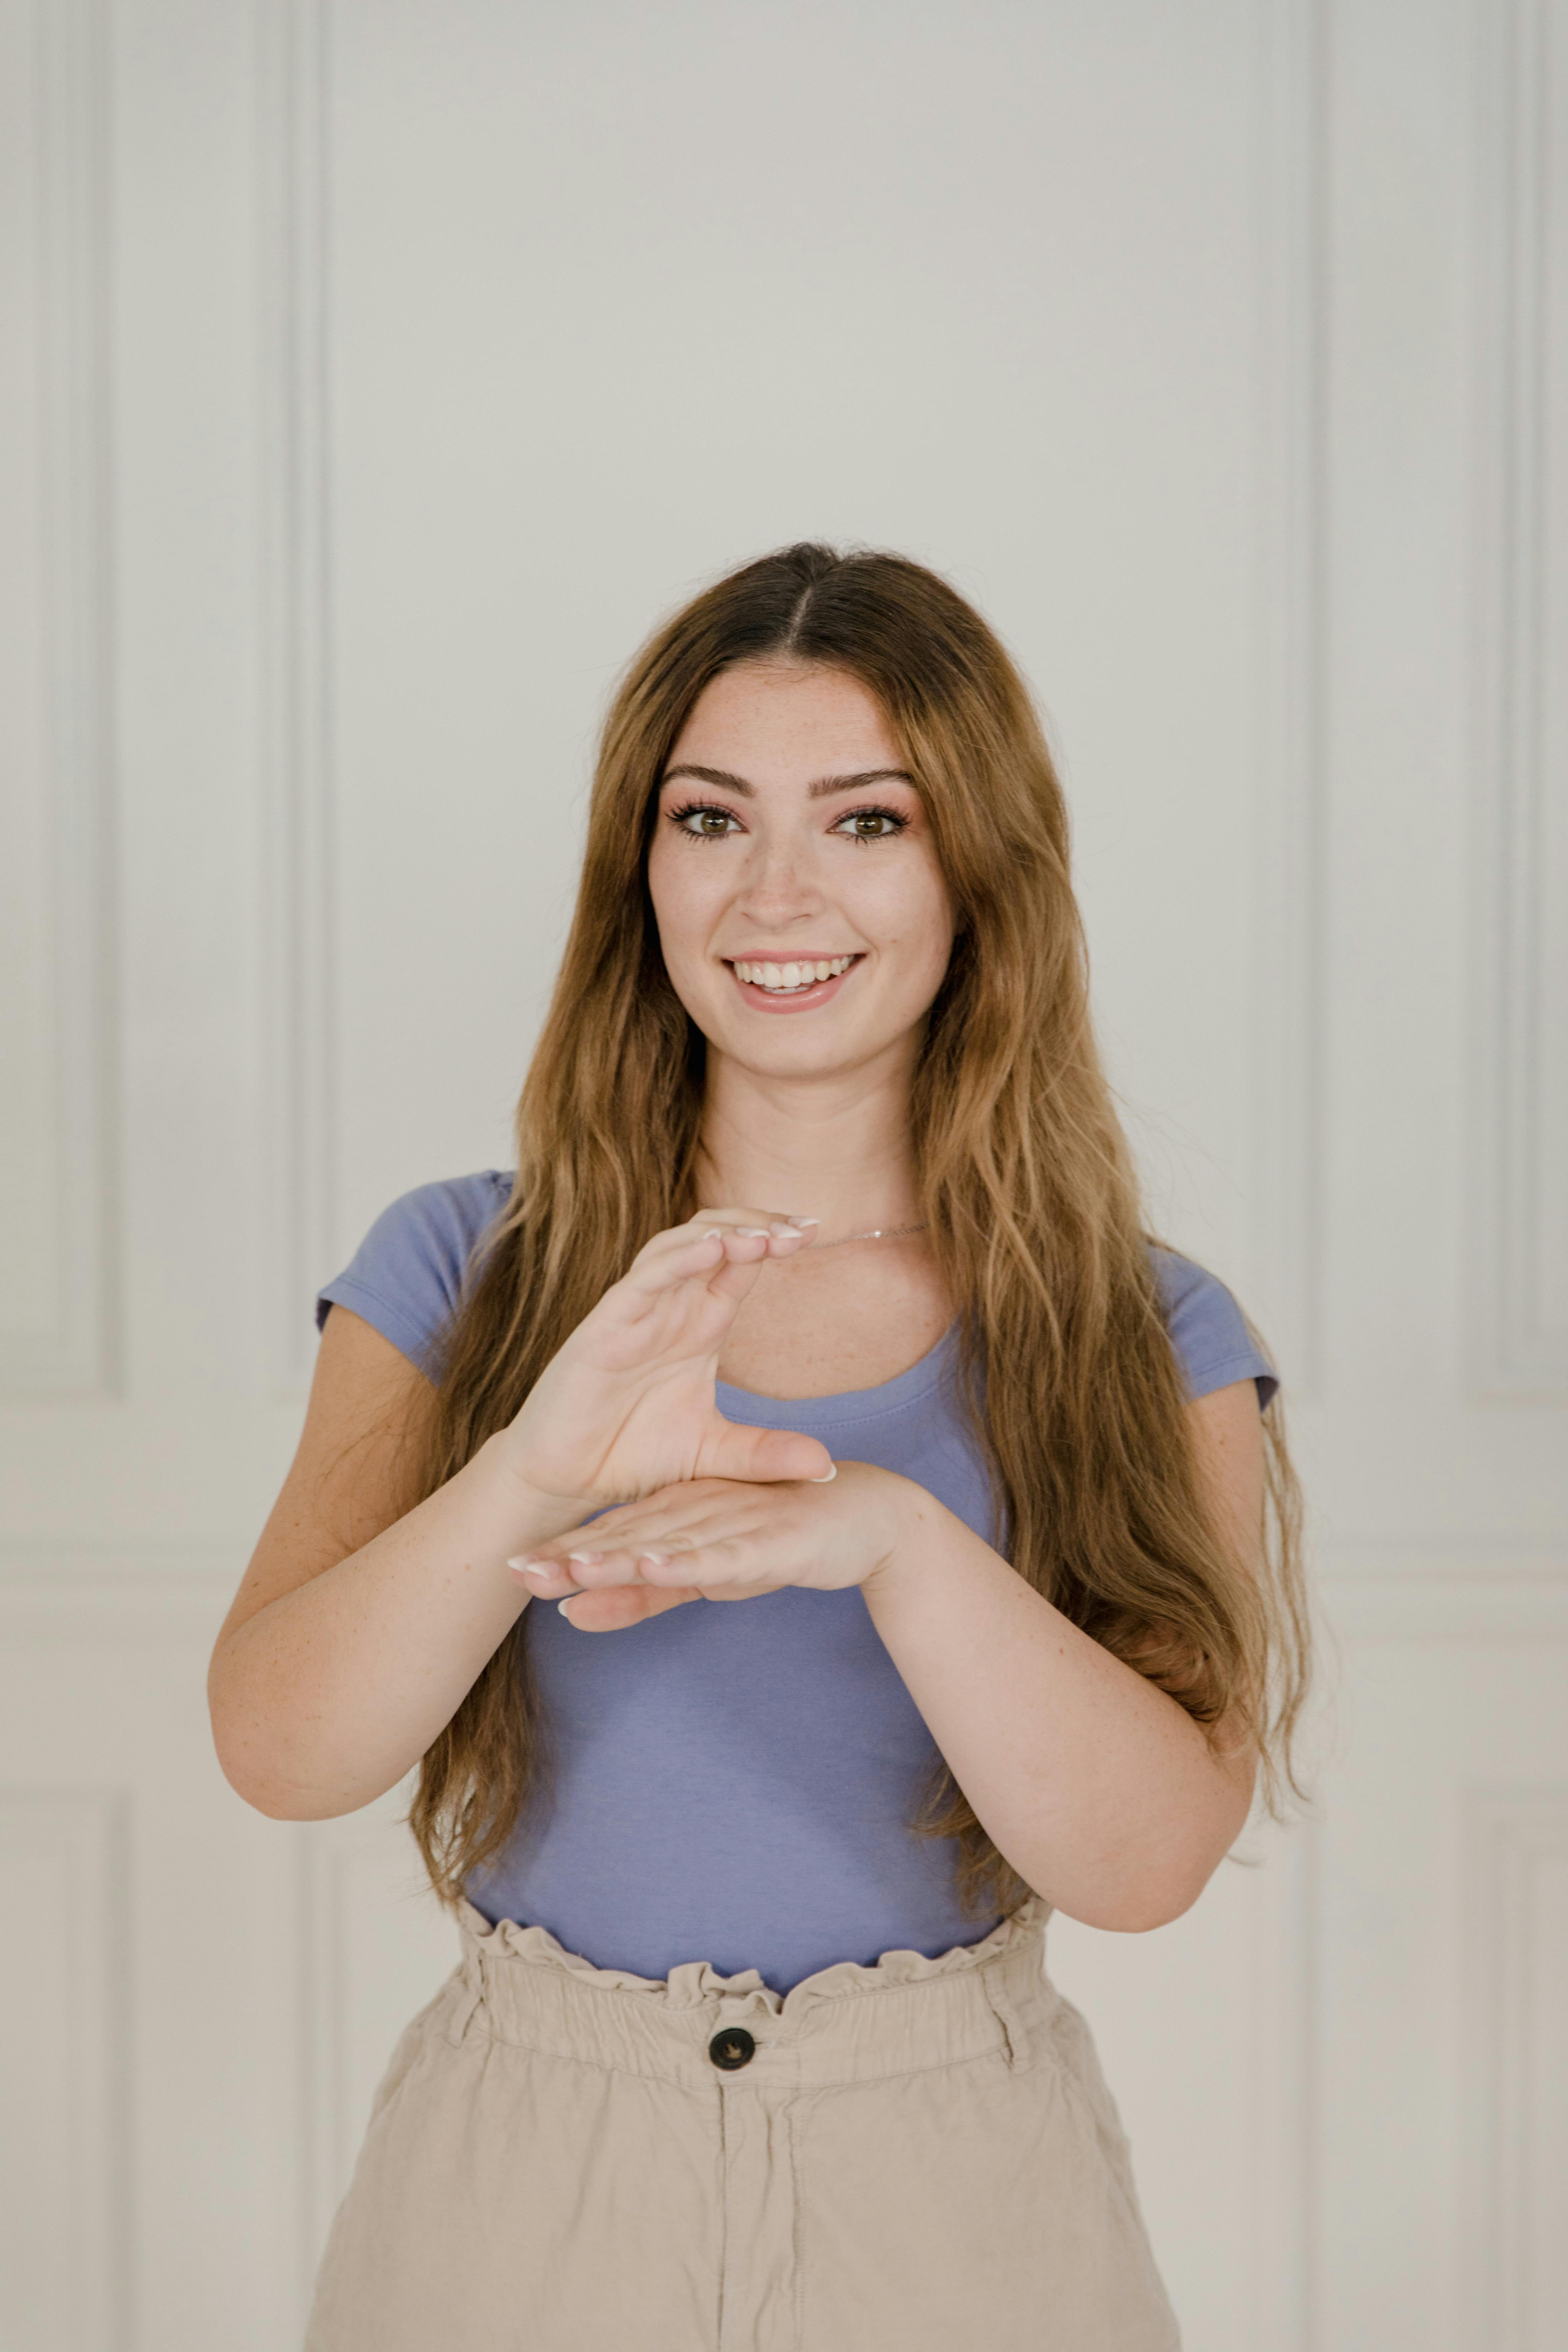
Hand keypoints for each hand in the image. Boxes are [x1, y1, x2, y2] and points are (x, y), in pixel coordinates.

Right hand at [491, 1210, 834, 1513]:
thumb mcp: (713, 1455)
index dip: (773, 1239)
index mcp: (699, 1325)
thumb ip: (765, 1456)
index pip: (741, 1263)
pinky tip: (711, 1249)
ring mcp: (635, 1314)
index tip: (814, 1231)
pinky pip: (641, 1281)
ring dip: (720, 1233)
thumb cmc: (634, 1457)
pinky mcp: (603, 1329)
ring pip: (676, 1247)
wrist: (567, 1483)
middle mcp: (670, 1309)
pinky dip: (676, 1260)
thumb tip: (828, 1469)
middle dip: (756, 1223)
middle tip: (799, 1228)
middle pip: (714, 1238)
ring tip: (763, 1234)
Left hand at [506, 1462, 908, 1630]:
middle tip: (516, 1569)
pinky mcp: (769, 1538)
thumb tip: (569, 1616)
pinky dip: (690, 1557)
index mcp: (674, 1512)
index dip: (559, 1551)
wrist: (861, 1519)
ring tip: (570, 1570)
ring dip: (619, 1555)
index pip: (607, 1535)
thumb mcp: (699, 1577)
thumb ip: (638, 1597)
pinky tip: (657, 1563)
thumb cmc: (773, 1542)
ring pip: (666, 1541)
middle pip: (625, 1536)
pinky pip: (725, 1551)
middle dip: (571, 1554)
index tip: (508, 1568)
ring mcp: (731, 1521)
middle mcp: (695, 1509)